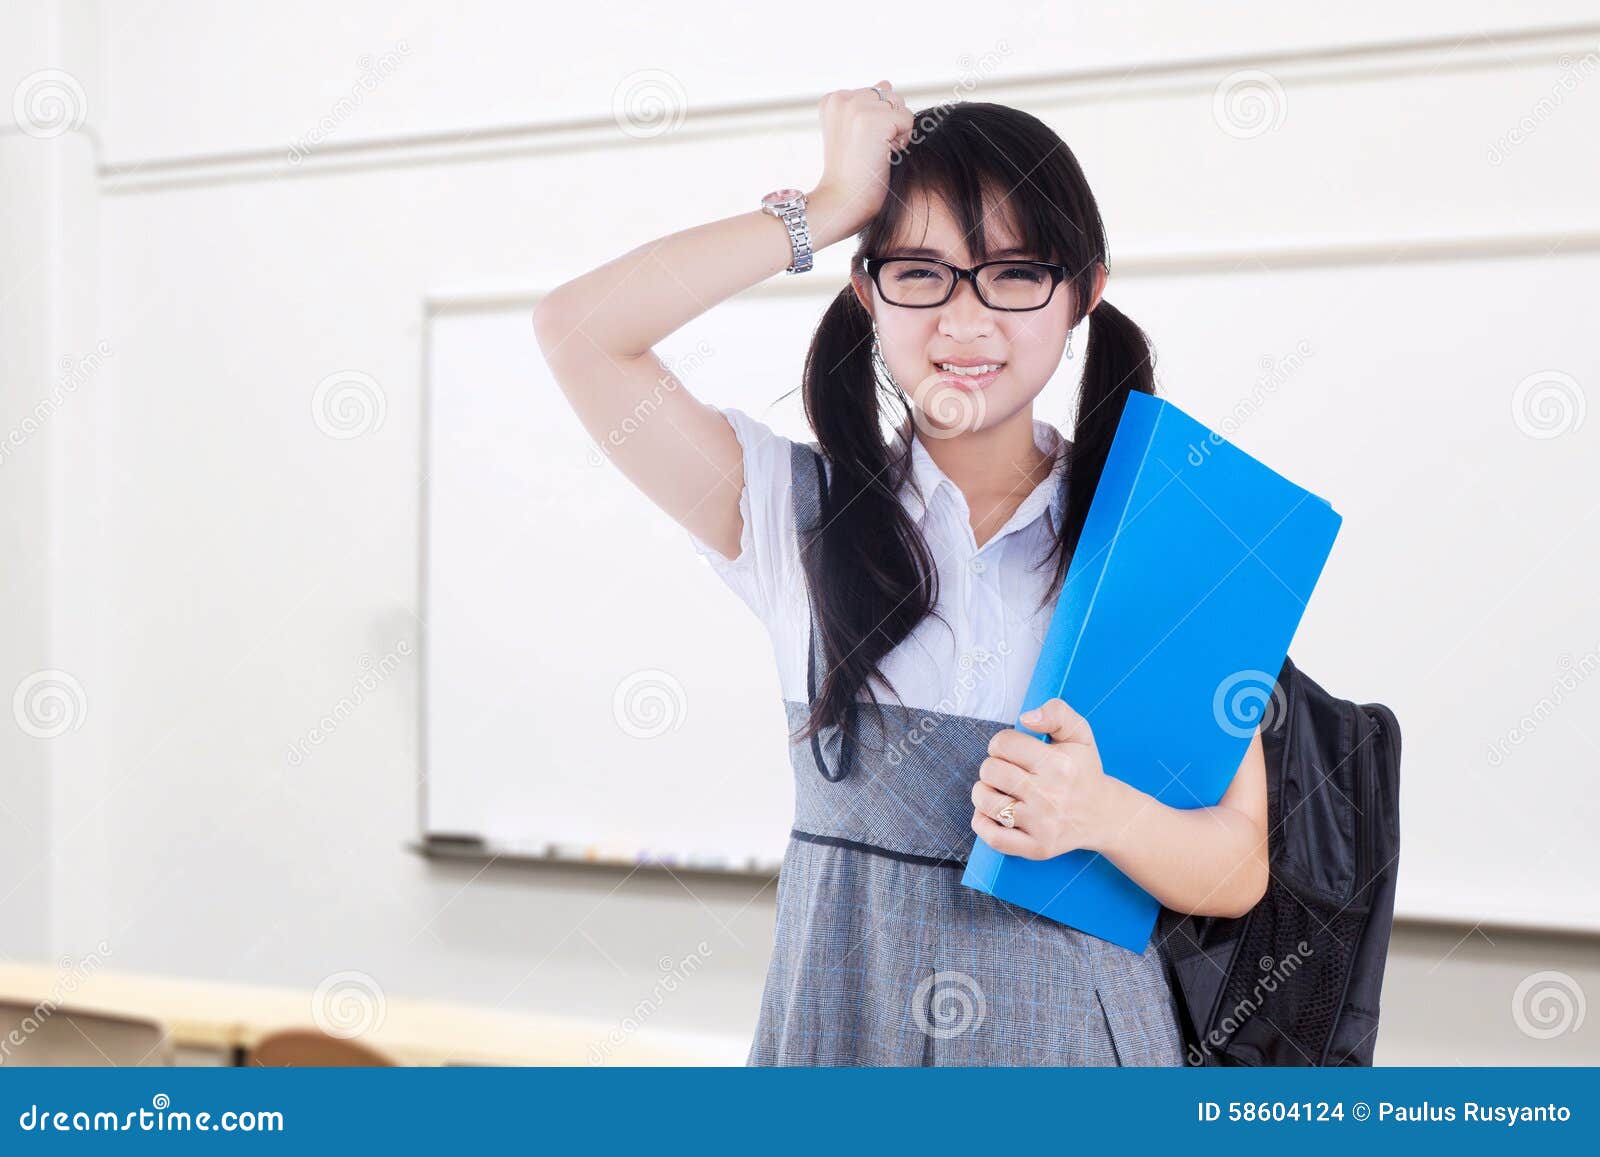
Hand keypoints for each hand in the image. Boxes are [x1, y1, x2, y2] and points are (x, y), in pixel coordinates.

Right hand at [810, 80, 913, 236]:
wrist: (842, 202)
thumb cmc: (851, 175)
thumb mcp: (854, 133)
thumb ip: (869, 105)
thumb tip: (886, 82)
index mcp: (832, 99)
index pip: (875, 96)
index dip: (876, 124)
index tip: (858, 147)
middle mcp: (842, 97)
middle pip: (889, 98)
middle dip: (888, 125)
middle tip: (868, 152)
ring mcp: (857, 106)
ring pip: (900, 107)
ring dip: (896, 133)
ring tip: (874, 154)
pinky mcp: (875, 119)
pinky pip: (908, 120)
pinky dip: (902, 142)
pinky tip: (882, 156)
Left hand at [969, 698, 1129, 859]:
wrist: (1104, 815)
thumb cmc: (1084, 771)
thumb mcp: (1079, 734)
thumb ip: (1056, 712)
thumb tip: (1026, 718)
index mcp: (1059, 764)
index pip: (1003, 743)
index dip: (1001, 743)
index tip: (1011, 751)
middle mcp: (1050, 795)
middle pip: (991, 770)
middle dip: (991, 766)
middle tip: (1005, 771)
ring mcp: (1043, 824)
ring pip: (987, 802)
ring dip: (983, 792)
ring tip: (997, 789)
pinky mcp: (1037, 848)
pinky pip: (994, 838)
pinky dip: (982, 823)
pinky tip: (992, 813)